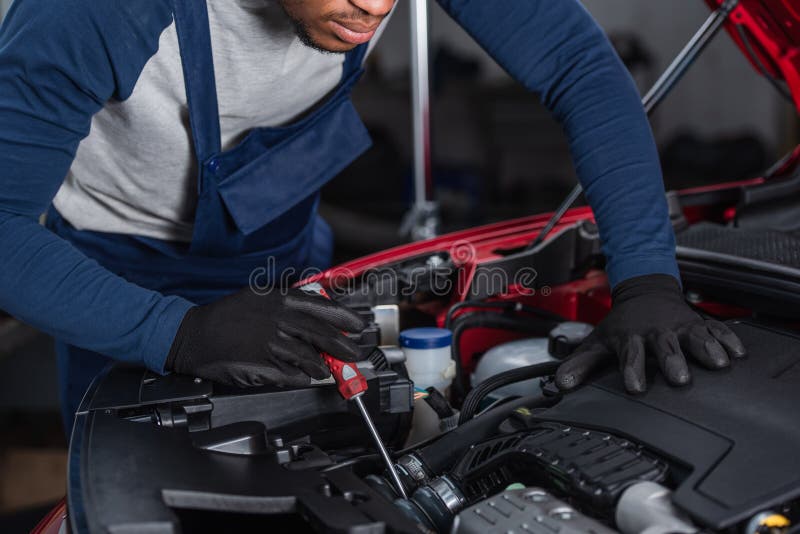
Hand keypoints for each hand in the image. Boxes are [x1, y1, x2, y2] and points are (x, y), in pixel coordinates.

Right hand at [166, 288, 365, 386]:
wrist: (192, 335)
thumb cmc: (225, 317)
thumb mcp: (258, 298)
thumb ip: (288, 305)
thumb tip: (317, 318)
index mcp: (278, 299)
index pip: (322, 307)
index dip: (345, 318)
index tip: (358, 326)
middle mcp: (277, 318)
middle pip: (322, 334)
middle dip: (343, 347)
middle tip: (353, 353)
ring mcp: (270, 342)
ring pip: (310, 357)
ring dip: (321, 366)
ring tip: (324, 369)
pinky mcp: (262, 364)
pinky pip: (292, 374)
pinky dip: (300, 377)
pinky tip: (300, 376)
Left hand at [555, 274, 745, 393]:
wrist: (644, 290)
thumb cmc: (622, 324)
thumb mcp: (599, 341)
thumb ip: (581, 364)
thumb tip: (561, 384)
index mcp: (631, 337)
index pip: (630, 354)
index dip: (632, 370)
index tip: (635, 387)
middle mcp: (657, 331)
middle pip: (665, 347)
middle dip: (672, 361)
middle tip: (680, 378)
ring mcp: (680, 326)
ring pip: (694, 336)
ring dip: (706, 348)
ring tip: (718, 364)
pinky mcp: (700, 323)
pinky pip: (717, 329)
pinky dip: (728, 339)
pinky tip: (738, 353)